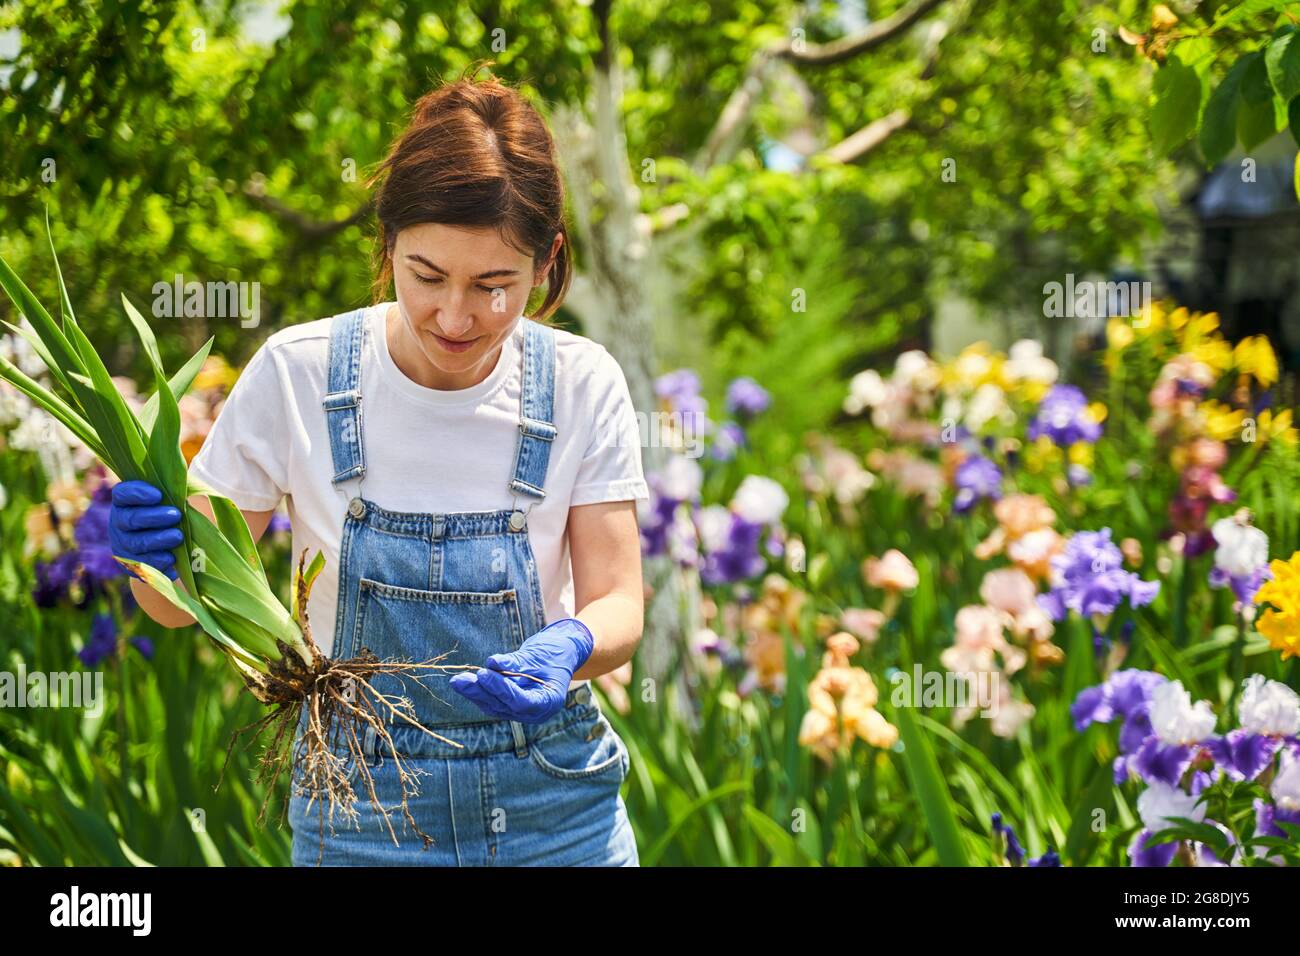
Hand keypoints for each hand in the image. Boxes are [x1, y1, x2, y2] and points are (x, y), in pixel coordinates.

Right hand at [109, 480, 183, 580]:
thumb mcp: (169, 497)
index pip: (123, 493)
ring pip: (136, 542)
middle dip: (153, 517)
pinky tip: (171, 558)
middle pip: (130, 519)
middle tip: (175, 515)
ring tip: (178, 536)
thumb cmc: (167, 513)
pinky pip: (141, 564)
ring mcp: (123, 544)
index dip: (137, 493)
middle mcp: (119, 522)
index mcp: (125, 502)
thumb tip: (187, 468)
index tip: (158, 494)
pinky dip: (157, 561)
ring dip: (157, 539)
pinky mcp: (131, 564)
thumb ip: (173, 486)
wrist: (163, 546)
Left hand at [449, 618, 594, 723]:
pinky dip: (479, 691)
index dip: (501, 689)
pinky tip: (464, 682)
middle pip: (504, 706)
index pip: (521, 702)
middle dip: (481, 692)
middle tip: (461, 679)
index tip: (484, 674)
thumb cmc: (556, 651)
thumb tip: (492, 663)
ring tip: (457, 680)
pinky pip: (493, 701)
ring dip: (475, 693)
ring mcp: (523, 711)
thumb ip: (516, 662)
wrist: (563, 651)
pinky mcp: (513, 705)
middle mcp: (535, 712)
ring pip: (495, 706)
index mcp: (549, 702)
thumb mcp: (539, 654)